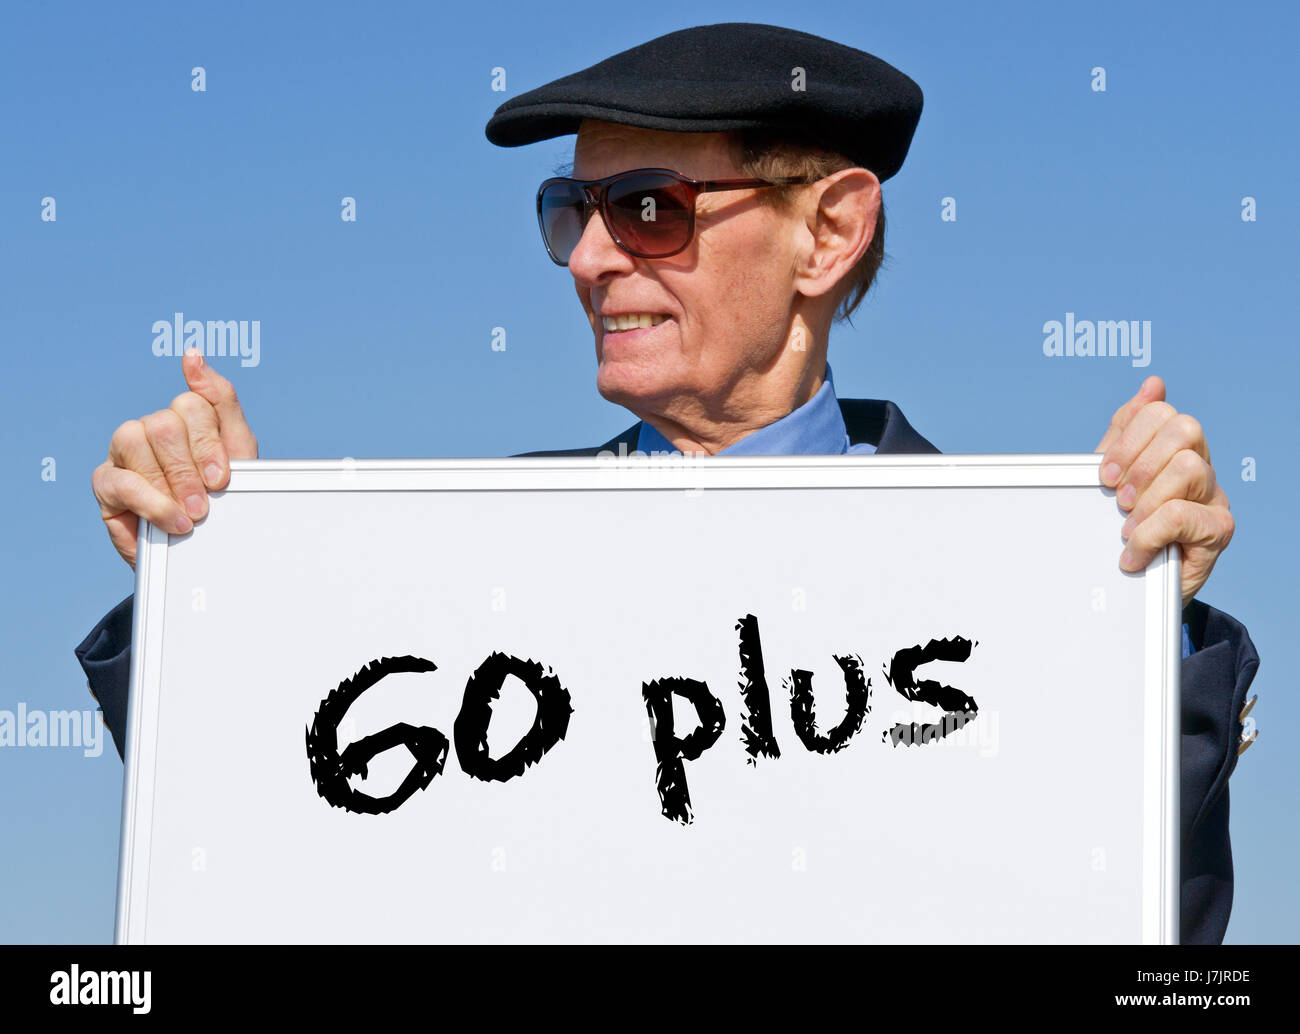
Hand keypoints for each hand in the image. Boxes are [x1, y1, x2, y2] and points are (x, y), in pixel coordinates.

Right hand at [92, 348, 257, 568]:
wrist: (204, 548)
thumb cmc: (223, 497)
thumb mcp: (239, 451)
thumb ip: (221, 399)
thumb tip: (192, 353)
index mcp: (186, 416)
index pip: (193, 403)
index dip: (209, 442)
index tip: (223, 478)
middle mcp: (153, 427)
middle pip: (164, 422)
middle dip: (190, 467)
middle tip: (206, 502)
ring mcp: (125, 451)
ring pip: (136, 440)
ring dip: (169, 482)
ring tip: (192, 514)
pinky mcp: (106, 483)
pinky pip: (122, 481)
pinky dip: (151, 502)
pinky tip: (173, 521)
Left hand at [1095, 375, 1232, 606]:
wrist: (1135, 587)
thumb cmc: (1124, 527)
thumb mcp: (1114, 477)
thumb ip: (1125, 431)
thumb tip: (1153, 384)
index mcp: (1174, 448)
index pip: (1162, 413)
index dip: (1129, 439)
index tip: (1105, 475)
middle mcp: (1201, 466)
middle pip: (1185, 430)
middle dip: (1140, 463)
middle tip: (1118, 499)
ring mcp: (1214, 496)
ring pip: (1189, 467)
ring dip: (1147, 500)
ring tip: (1126, 528)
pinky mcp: (1219, 530)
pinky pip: (1182, 515)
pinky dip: (1149, 534)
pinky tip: (1134, 552)